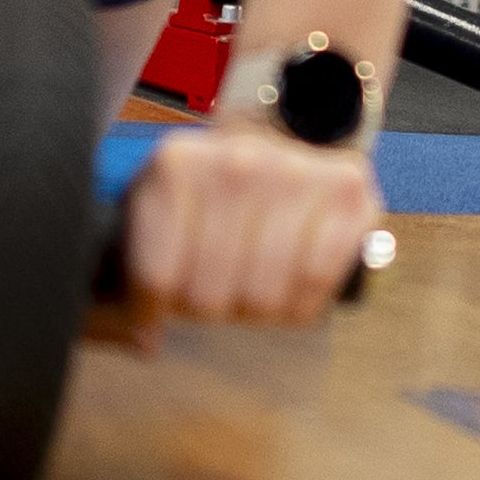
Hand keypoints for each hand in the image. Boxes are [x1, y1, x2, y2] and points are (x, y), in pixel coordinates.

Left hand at [124, 124, 380, 323]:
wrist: (280, 138)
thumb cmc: (212, 193)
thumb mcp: (160, 210)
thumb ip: (131, 269)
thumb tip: (136, 341)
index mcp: (177, 165)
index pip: (157, 278)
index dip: (152, 313)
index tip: (153, 317)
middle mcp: (238, 161)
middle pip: (209, 296)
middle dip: (208, 309)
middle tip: (212, 292)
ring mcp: (297, 172)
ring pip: (264, 298)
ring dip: (256, 312)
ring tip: (250, 289)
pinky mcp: (348, 189)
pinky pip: (318, 280)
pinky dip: (304, 302)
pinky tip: (289, 289)